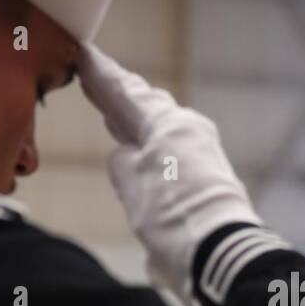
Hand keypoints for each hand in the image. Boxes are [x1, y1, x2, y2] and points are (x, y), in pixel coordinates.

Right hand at [76, 46, 268, 297]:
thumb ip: (122, 162)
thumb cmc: (173, 216)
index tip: (84, 53)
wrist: (220, 252)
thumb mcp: (132, 185)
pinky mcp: (206, 175)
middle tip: (95, 77)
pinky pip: (169, 147)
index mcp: (167, 122)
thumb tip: (126, 155)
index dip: (101, 74)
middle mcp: (187, 129)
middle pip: (146, 105)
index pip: (125, 91)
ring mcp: (200, 150)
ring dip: (134, 119)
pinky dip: (149, 142)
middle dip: (119, 95)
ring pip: (159, 126)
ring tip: (113, 110)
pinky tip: (139, 145)